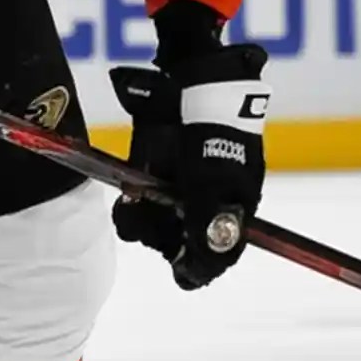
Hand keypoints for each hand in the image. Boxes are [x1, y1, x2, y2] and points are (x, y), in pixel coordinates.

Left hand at [110, 45, 269, 288]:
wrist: (188, 88)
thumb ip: (207, 228)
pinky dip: (129, 206)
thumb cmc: (212, 137)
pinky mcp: (150, 178)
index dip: (195, 266)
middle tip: (156, 214)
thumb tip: (201, 272)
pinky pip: (135, 207)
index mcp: (230, 214)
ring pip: (151, 230)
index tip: (179, 267)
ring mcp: (174, 194)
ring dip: (140, 221)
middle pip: (177, 246)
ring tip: (138, 198)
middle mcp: (202, 209)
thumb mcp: (213, 185)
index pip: (214, 259)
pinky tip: (130, 191)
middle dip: (161, 236)